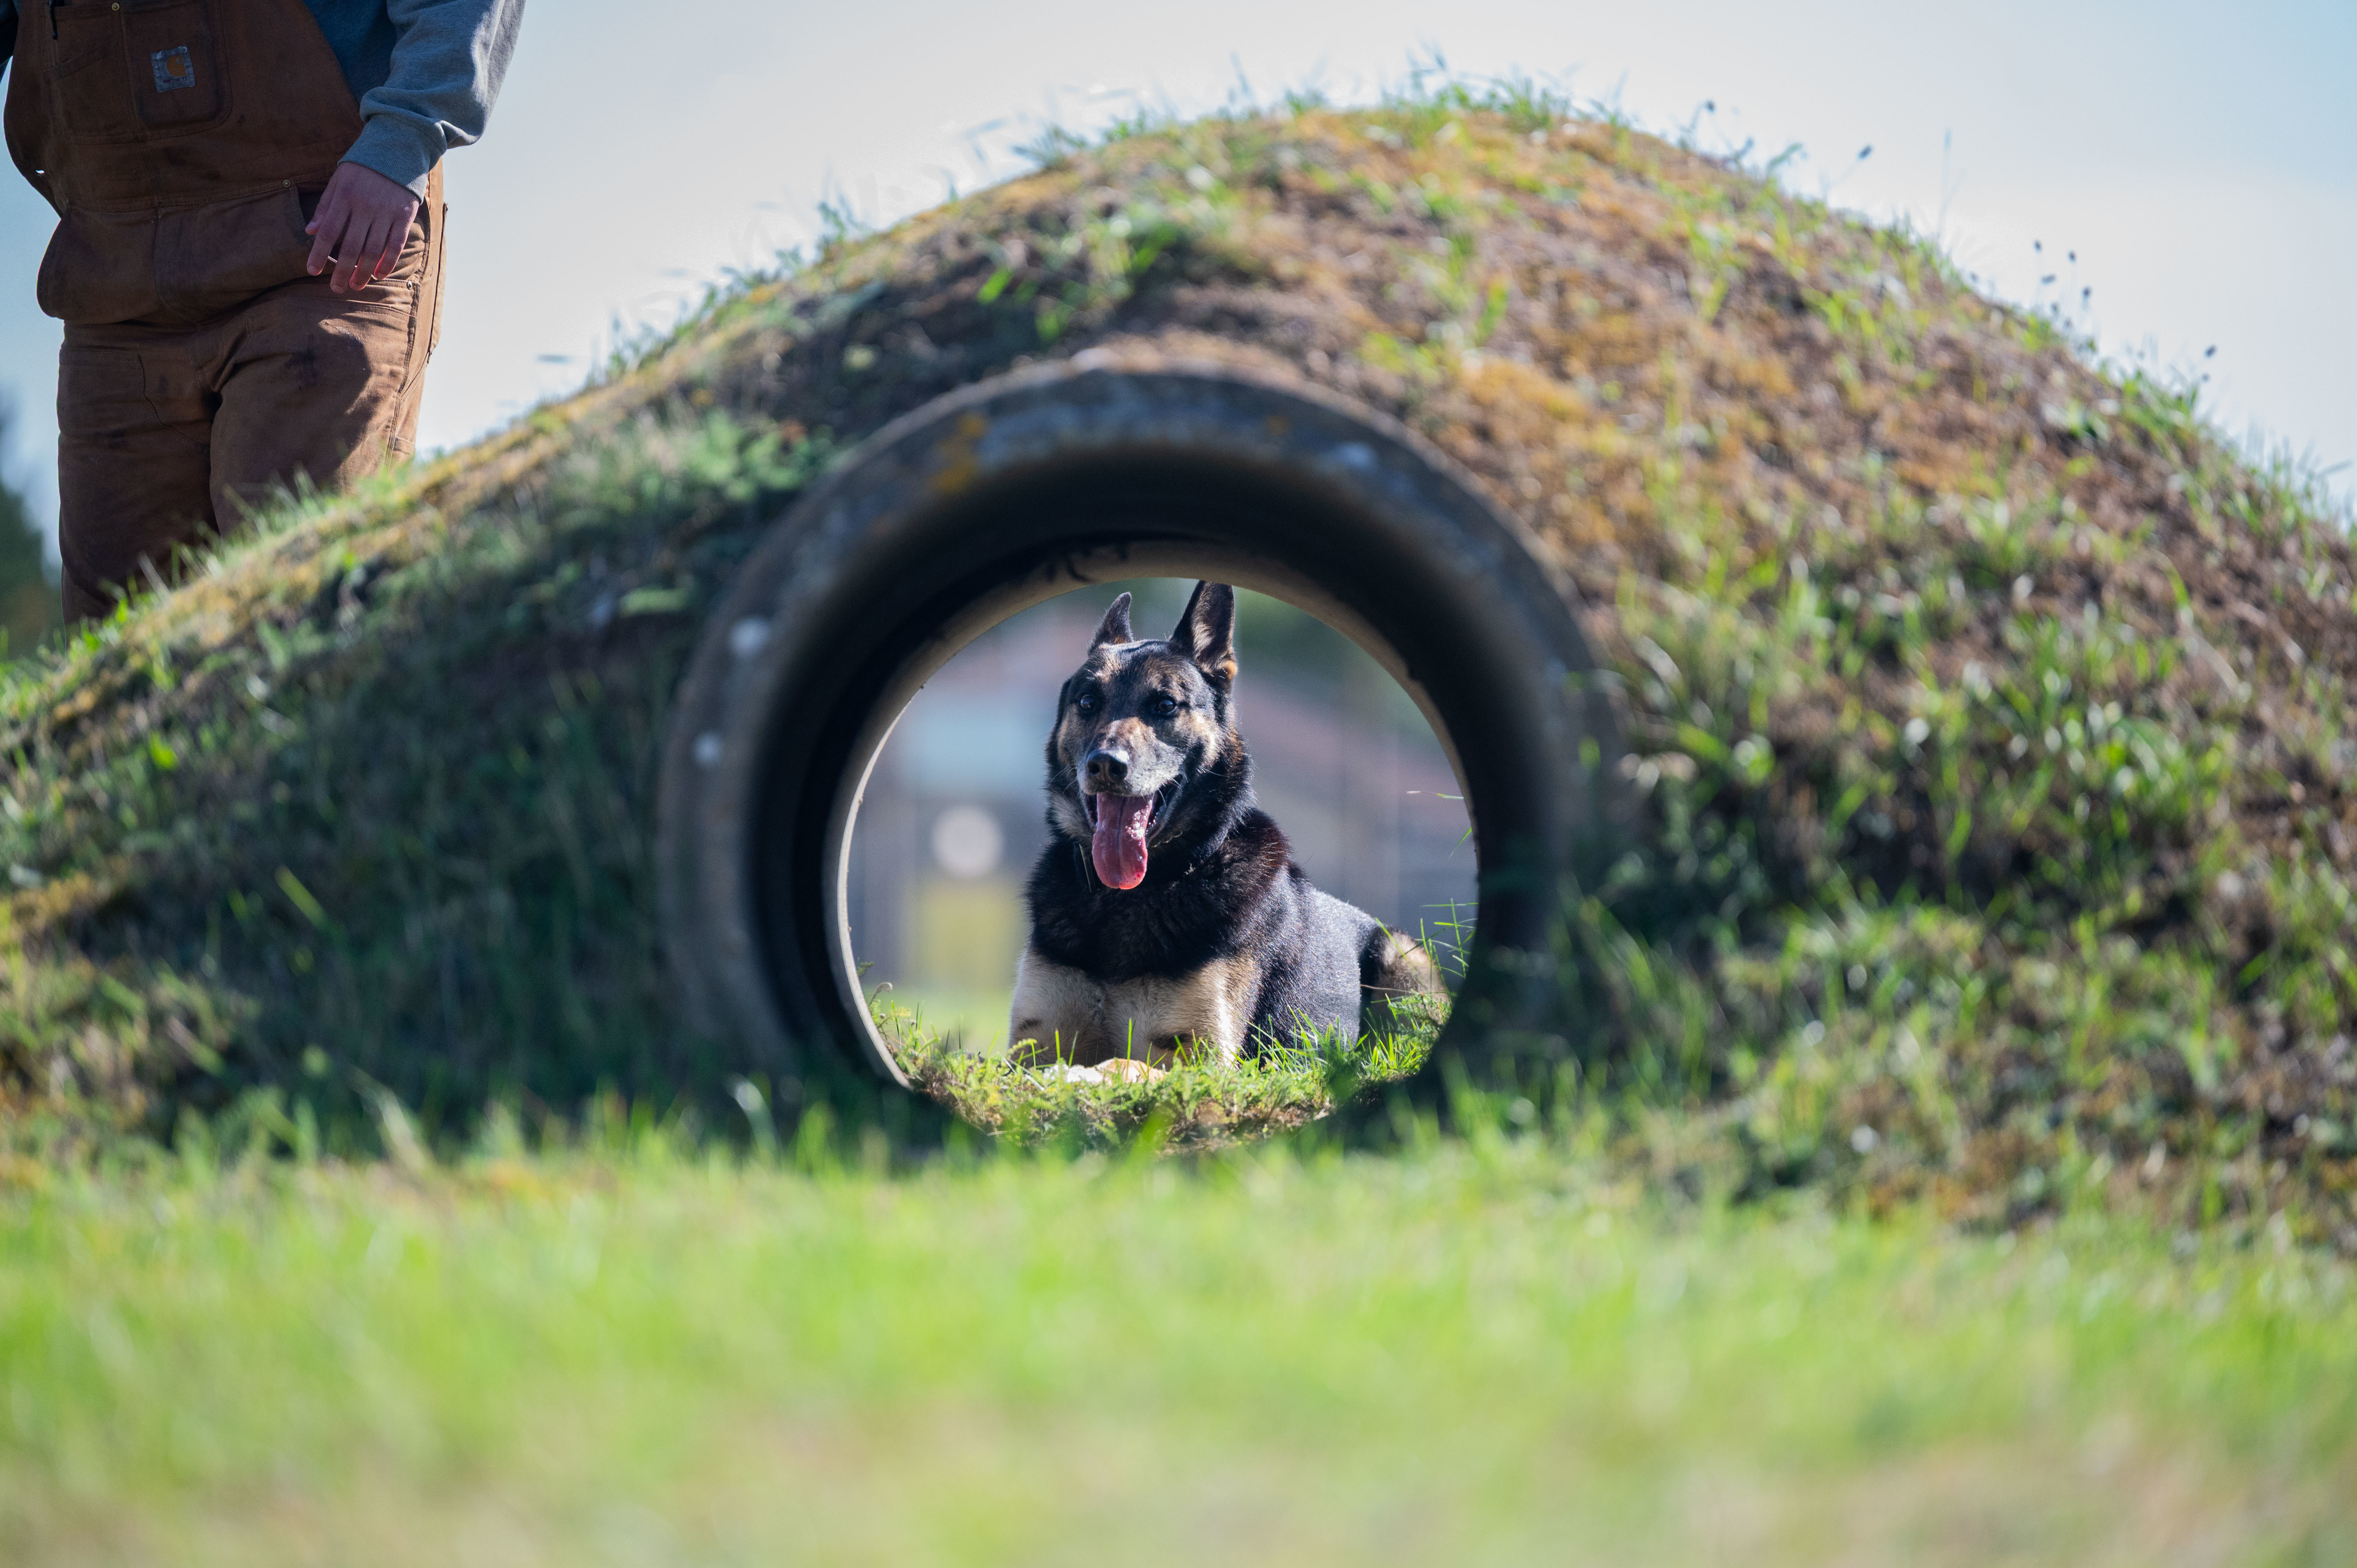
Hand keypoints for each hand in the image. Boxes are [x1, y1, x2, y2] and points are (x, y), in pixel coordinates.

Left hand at [304, 161, 421, 294]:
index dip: (319, 253)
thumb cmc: (362, 168)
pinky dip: (388, 262)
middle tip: (336, 289)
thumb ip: (325, 207)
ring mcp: (386, 212)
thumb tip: (310, 231)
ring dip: (364, 272)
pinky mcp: (404, 216)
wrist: (396, 151)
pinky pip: (395, 244)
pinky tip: (379, 274)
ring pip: (373, 250)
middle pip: (351, 247)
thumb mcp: (338, 180)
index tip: (312, 271)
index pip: (328, 232)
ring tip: (357, 286)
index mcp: (344, 197)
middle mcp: (364, 207)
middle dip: (343, 271)